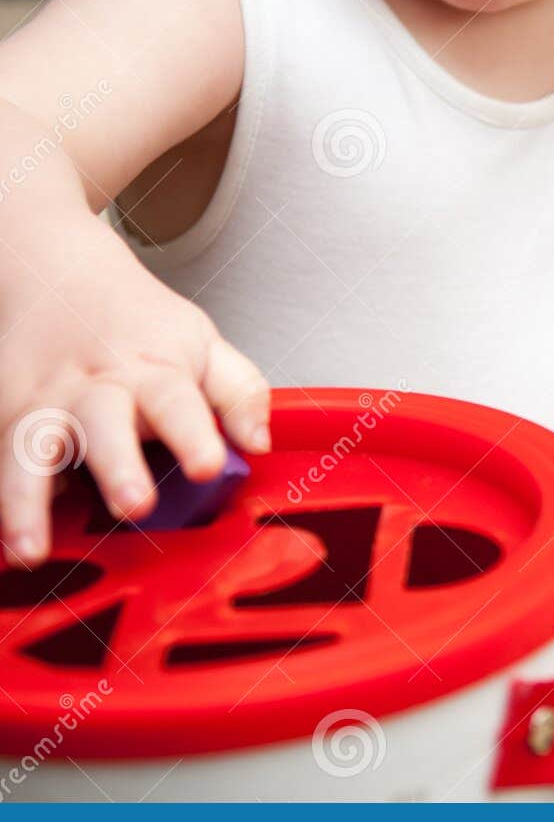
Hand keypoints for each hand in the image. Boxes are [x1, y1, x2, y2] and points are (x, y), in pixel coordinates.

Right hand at [0, 220, 271, 566]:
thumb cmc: (139, 322)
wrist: (58, 271)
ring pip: (27, 449)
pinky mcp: (2, 416)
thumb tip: (259, 443)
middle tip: (136, 505)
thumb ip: (239, 392)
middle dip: (118, 466)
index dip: (195, 436)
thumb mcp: (202, 343)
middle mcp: (95, 388)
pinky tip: (5, 540)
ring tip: (30, 549)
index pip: (178, 402)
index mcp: (154, 370)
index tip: (208, 467)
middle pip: (103, 425)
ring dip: (25, 502)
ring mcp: (41, 403)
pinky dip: (0, 498)